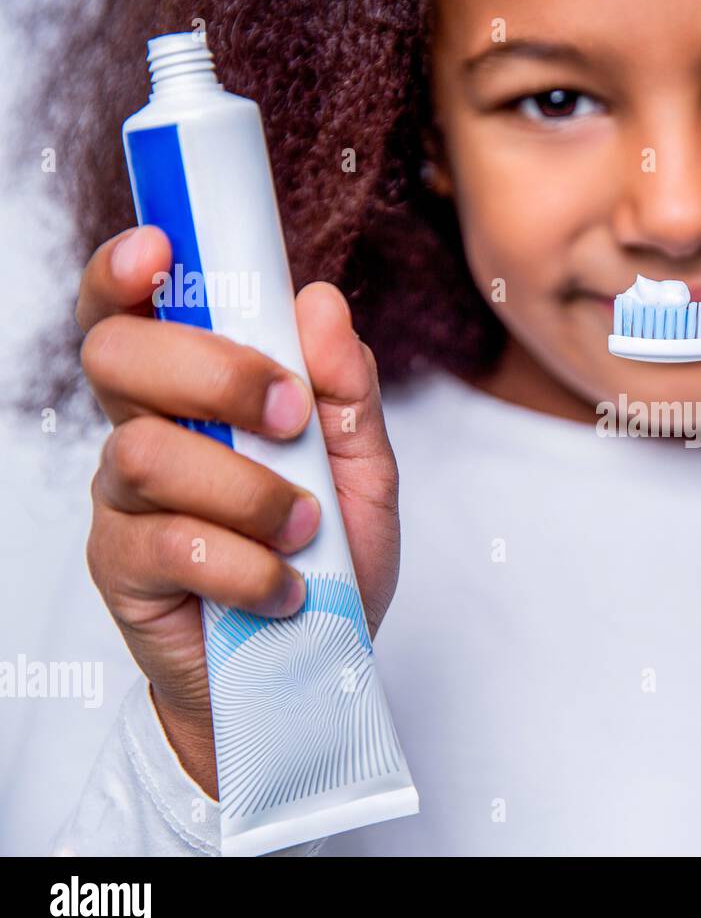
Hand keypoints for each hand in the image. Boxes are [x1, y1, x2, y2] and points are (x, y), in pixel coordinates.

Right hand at [77, 225, 399, 797]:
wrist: (311, 669)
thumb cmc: (329, 560)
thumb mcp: (363, 473)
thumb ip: (348, 393)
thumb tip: (321, 302)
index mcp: (197, 397)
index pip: (136, 314)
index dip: (125, 272)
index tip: (161, 248)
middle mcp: (148, 434)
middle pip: (120, 357)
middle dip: (211, 371)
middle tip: (288, 415)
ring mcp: (127, 504)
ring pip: (147, 453)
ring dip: (248, 489)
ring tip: (305, 529)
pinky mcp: (125, 571)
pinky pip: (170, 546)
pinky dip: (245, 565)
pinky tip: (283, 588)